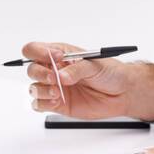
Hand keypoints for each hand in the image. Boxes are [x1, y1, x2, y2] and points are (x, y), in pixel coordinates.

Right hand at [21, 41, 153, 121]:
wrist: (122, 92)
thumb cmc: (110, 72)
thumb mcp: (95, 64)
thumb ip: (76, 69)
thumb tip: (61, 76)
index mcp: (60, 54)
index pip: (35, 49)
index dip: (39, 52)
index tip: (54, 58)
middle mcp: (54, 70)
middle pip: (31, 68)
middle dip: (40, 73)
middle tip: (55, 79)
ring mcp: (55, 87)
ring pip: (33, 87)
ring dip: (42, 90)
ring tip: (58, 92)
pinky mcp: (58, 104)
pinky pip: (39, 104)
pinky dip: (43, 104)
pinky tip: (56, 101)